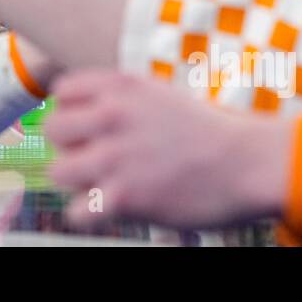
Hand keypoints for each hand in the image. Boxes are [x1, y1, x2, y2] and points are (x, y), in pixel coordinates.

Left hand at [45, 69, 292, 229]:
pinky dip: (90, 216)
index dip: (73, 112)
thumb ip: (119, 99)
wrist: (249, 162)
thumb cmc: (208, 132)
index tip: (93, 128)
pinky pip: (77, 212)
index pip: (61, 92)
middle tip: (97, 159)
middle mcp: (112, 115)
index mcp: (121, 85)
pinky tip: (113, 208)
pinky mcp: (125, 196)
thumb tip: (80, 110)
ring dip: (78, 182)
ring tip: (106, 184)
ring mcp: (116, 155)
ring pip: (58, 171)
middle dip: (70, 147)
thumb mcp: (159, 95)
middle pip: (52, 129)